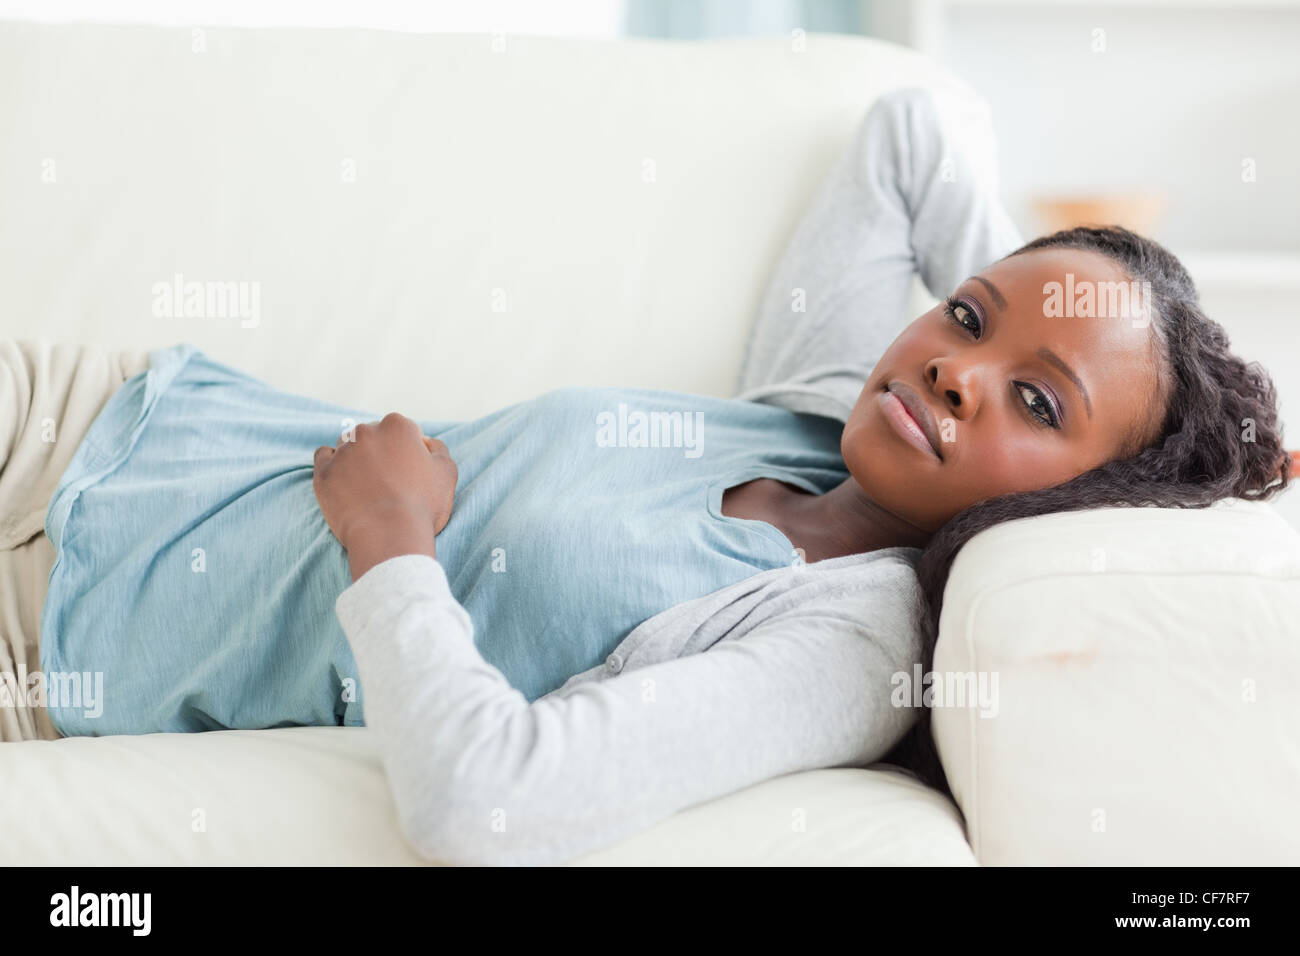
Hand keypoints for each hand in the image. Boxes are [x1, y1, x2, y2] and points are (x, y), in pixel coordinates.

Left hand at [313, 412, 457, 579]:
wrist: (389, 536)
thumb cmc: (422, 506)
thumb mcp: (446, 472)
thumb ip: (438, 449)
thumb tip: (425, 442)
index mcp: (397, 426)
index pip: (403, 430)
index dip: (408, 452)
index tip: (410, 472)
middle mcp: (367, 432)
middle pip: (374, 435)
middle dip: (380, 452)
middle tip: (388, 481)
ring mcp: (343, 451)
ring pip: (348, 445)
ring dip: (356, 457)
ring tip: (366, 485)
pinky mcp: (324, 472)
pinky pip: (324, 457)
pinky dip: (332, 464)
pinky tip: (343, 479)